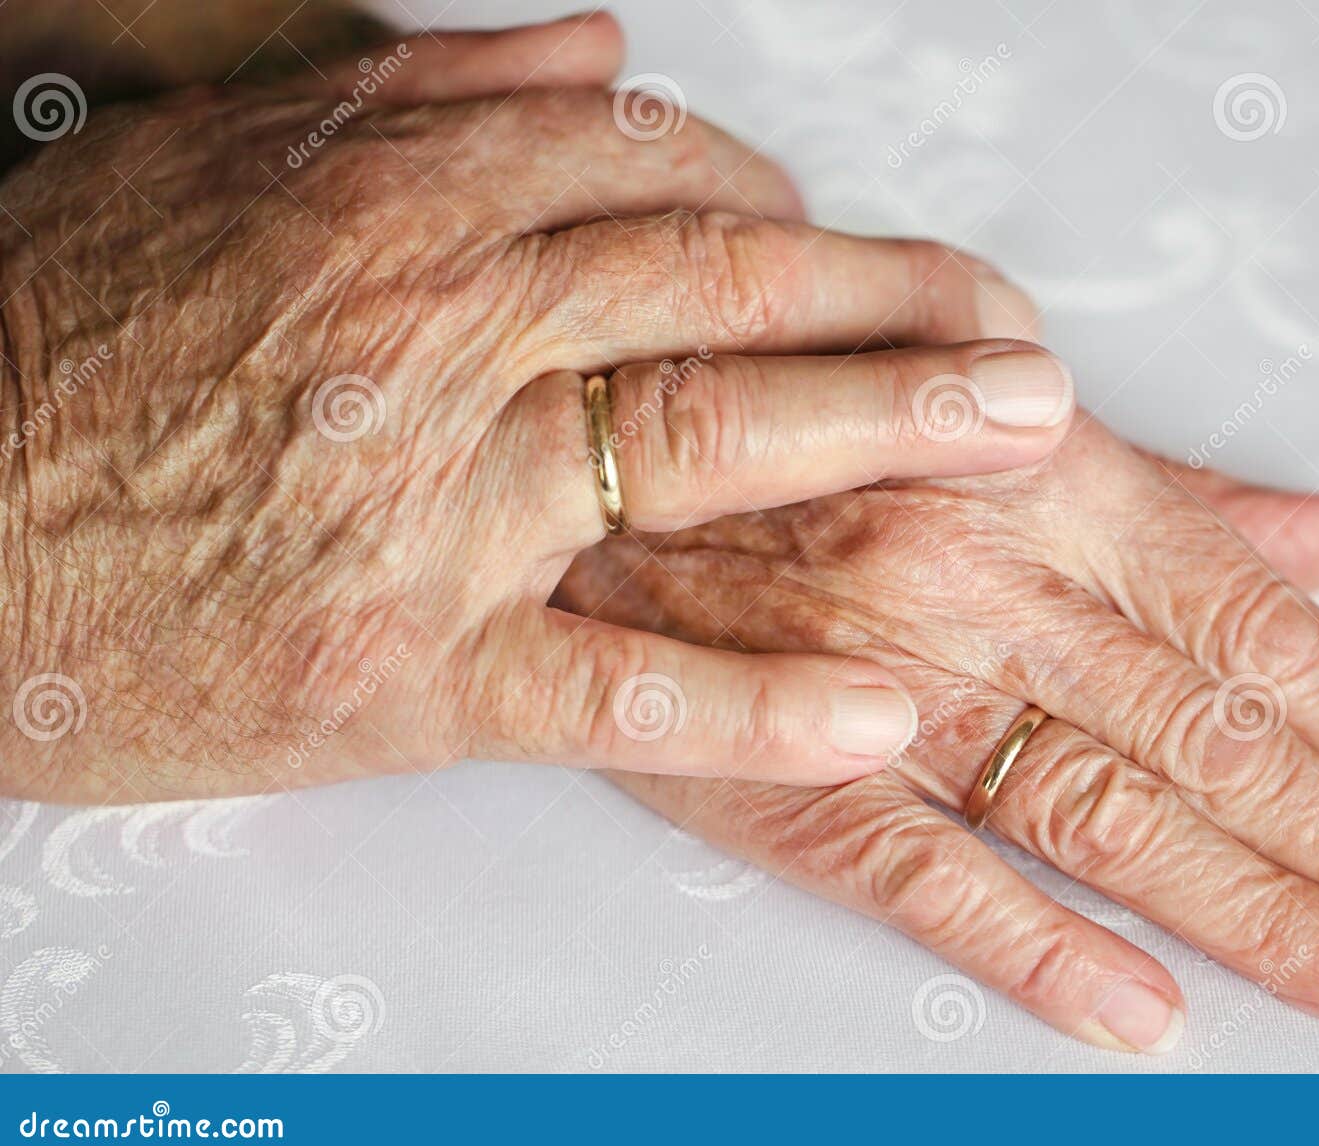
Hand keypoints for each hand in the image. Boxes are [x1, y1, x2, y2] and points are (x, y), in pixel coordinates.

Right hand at [0, 17, 1071, 800]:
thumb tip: (602, 53)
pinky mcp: (405, 669)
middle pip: (722, 287)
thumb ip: (427, 98)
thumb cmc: (53, 352)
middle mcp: (430, 331)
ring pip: (699, 448)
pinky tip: (877, 710)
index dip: (793, 211)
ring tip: (1014, 443)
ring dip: (881, 436)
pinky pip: (617, 685)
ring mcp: (428, 507)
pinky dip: (756, 703)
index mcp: (390, 200)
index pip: (658, 174)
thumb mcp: (217, 163)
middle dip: (897, 304)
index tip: (871, 255)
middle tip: (1024, 336)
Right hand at [559, 414, 1318, 1052]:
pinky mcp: (790, 778)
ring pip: (1102, 819)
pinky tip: (1141, 1013)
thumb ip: (1172, 490)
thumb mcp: (998, 401)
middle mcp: (985, 590)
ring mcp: (887, 691)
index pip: (1258, 636)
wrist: (595, 446)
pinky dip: (1035, 951)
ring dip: (1256, 914)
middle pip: (1213, 745)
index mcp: (1049, 487)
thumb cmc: (807, 410)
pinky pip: (922, 875)